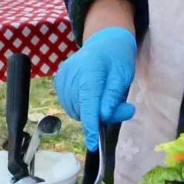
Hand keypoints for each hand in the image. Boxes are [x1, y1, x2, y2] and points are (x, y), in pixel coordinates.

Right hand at [52, 25, 137, 146]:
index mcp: (89, 71)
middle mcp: (71, 75)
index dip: (91, 125)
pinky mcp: (58, 81)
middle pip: (82, 108)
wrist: (104, 40)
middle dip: (100, 115)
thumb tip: (103, 115)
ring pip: (75, 109)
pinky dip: (81, 106)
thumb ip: (114, 96)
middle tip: (122, 108)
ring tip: (105, 97)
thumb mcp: (124, 75)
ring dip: (90, 112)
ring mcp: (62, 78)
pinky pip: (70, 104)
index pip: (88, 103)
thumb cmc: (117, 57)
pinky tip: (91, 95)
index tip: (93, 144)